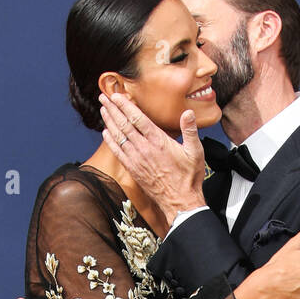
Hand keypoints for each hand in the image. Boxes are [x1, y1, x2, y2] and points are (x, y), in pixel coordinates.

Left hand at [100, 92, 205, 225]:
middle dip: (113, 109)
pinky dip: (111, 141)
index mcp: (159, 141)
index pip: (137, 118)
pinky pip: (118, 153)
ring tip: (103, 110)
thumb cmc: (189, 178)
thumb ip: (190, 130)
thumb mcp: (196, 152)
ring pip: (119, 137)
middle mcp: (145, 149)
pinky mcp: (134, 170)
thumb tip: (188, 113)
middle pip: (124, 125)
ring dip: (110, 122)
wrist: (180, 203)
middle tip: (104, 98)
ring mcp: (137, 160)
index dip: (125, 105)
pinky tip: (105, 132)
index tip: (116, 96)